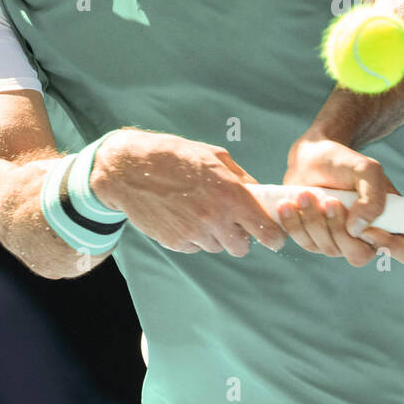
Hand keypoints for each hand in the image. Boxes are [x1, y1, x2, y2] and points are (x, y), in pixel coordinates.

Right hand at [89, 130, 285, 256]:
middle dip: (241, 237)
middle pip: (241, 247)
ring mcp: (193, 233)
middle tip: (233, 221)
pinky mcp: (175, 242)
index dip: (273, 237)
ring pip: (217, 247)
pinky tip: (185, 215)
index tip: (274, 237)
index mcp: (230, 195)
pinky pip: (195, 247)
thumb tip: (259, 194)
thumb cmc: (174, 156)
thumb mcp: (214, 157)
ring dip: (216, 235)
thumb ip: (241, 178)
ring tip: (202, 211)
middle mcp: (214, 218)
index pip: (264, 231)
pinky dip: (195, 237)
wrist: (130, 169)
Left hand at [280, 136, 403, 266]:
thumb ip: (372, 197)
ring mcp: (341, 241)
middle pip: (359, 256)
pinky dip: (296, 224)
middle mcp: (367, 236)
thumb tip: (358, 229)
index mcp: (390, 220)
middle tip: (330, 201)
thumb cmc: (344, 162)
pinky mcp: (316, 240)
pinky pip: (307, 244)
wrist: (312, 158)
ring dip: (315, 221)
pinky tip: (289, 205)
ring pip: (330, 249)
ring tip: (306, 194)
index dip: (392, 247)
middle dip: (339, 229)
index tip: (370, 228)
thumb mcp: (366, 170)